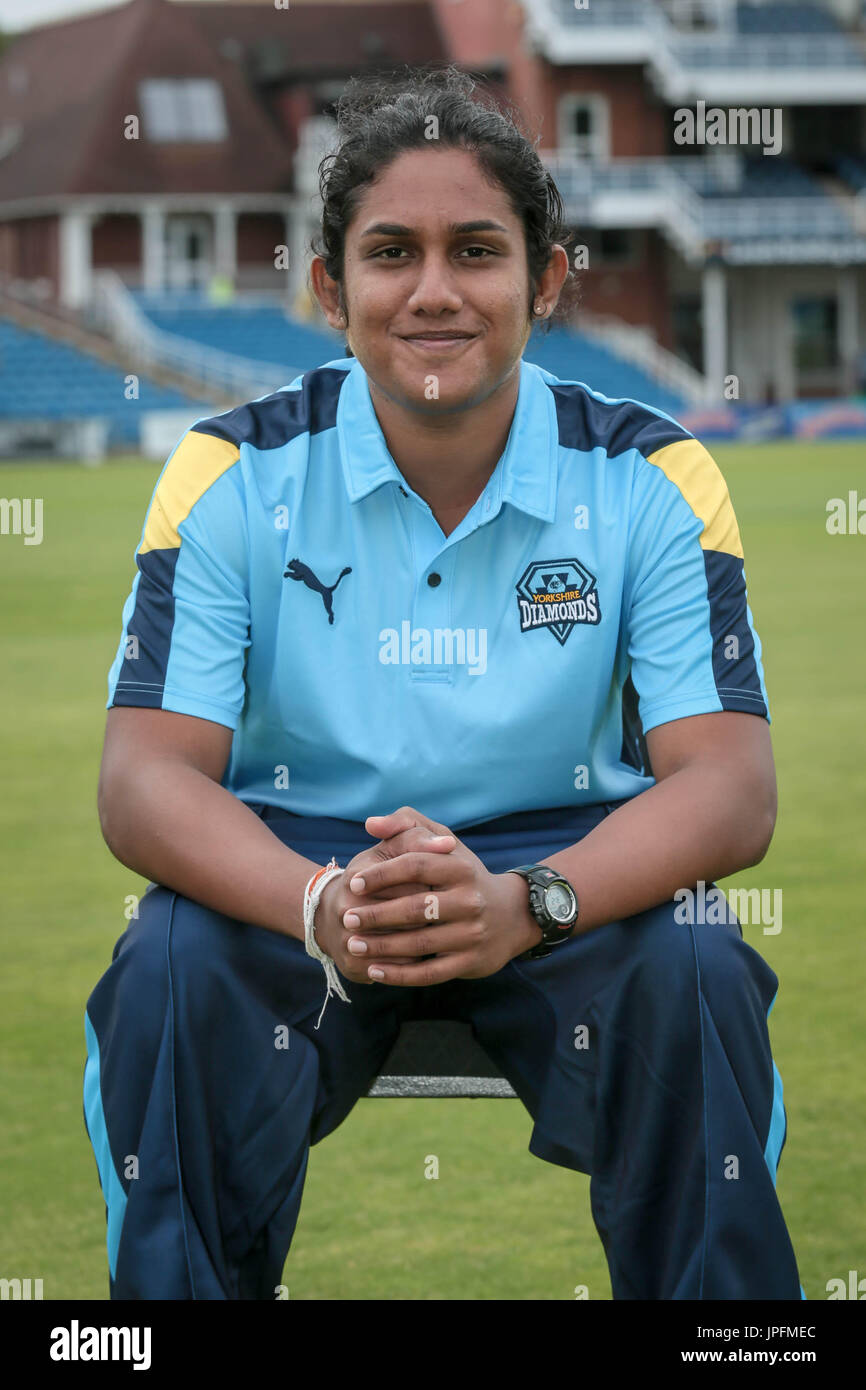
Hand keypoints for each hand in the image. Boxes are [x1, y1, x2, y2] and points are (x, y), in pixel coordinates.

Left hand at [334, 805, 542, 985]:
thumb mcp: (445, 842)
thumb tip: (370, 823)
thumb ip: (408, 824)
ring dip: (381, 947)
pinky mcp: (470, 962)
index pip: (416, 866)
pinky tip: (375, 972)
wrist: (513, 916)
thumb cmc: (465, 875)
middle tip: (347, 917)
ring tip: (353, 944)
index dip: (382, 874)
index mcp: (461, 868)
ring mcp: (472, 934)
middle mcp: (470, 900)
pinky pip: (429, 973)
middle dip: (376, 915)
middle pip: (414, 908)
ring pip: (419, 943)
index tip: (354, 883)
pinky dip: (399, 975)